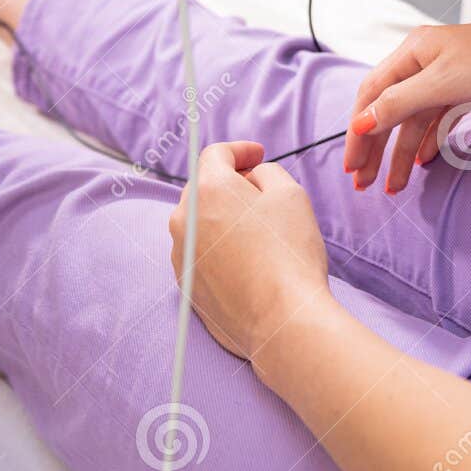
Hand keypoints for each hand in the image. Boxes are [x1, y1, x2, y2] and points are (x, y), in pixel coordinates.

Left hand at [170, 141, 330, 363]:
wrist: (280, 321)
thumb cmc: (289, 253)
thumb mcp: (290, 195)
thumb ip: (267, 172)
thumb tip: (252, 178)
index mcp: (207, 190)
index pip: (215, 154)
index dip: (240, 150)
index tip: (259, 155)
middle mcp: (184, 219)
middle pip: (202, 187)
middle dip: (229, 183)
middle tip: (260, 190)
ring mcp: (180, 254)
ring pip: (199, 221)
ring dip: (222, 216)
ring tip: (255, 229)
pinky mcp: (185, 284)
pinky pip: (199, 252)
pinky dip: (218, 246)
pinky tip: (246, 258)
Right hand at [343, 20, 470, 193]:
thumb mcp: (445, 83)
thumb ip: (400, 104)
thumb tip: (360, 123)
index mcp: (414, 49)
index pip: (372, 93)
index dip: (358, 131)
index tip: (351, 165)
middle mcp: (427, 60)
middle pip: (390, 108)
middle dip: (376, 146)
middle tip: (364, 183)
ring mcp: (450, 75)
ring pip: (415, 118)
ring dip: (404, 151)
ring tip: (395, 186)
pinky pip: (439, 118)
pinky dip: (430, 140)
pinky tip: (425, 161)